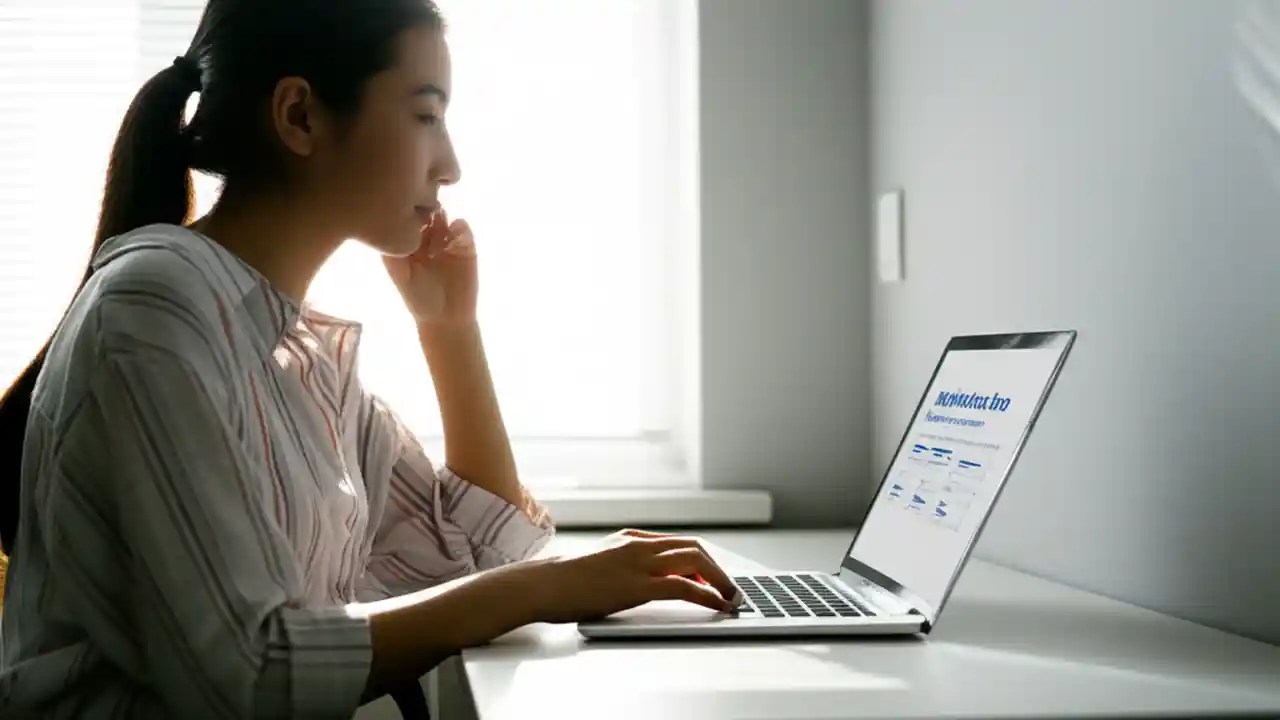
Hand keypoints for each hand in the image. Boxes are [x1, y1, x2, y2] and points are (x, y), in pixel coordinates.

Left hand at [382, 207, 477, 326]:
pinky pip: (462, 228)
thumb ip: (391, 252)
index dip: (403, 211)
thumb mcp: (399, 274)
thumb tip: (387, 224)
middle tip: (421, 220)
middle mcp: (427, 236)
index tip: (402, 216)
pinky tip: (451, 242)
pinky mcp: (466, 245)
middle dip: (422, 210)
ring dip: (439, 217)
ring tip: (435, 230)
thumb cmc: (418, 298)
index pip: (404, 217)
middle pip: (423, 211)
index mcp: (408, 241)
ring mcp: (447, 239)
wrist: (447, 318)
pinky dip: (458, 227)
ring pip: (443, 215)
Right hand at [528, 533, 743, 623]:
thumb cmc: (563, 580)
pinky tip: (716, 604)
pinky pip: (684, 586)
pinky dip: (707, 594)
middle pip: (693, 547)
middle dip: (716, 567)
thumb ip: (620, 564)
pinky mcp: (638, 585)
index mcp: (630, 539)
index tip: (711, 575)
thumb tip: (637, 577)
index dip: (700, 559)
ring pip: (695, 560)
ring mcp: (640, 563)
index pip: (677, 542)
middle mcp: (639, 545)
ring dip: (720, 579)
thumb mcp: (597, 563)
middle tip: (728, 586)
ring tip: (731, 597)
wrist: (542, 584)